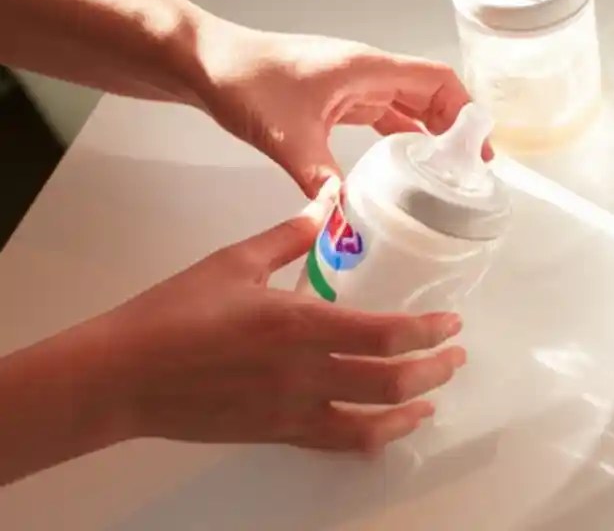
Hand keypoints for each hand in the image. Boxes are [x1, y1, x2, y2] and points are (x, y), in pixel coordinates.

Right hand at [105, 193, 466, 451]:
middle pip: (391, 382)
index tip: (452, 323)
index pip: (386, 333)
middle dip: (435, 371)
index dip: (429, 331)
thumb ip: (289, 236)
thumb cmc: (174, 313)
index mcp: (299, 324)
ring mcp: (292, 409)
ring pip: (371, 422)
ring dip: (412, 410)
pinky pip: (336, 442)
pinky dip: (371, 436)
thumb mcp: (234, 261)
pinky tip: (386, 428)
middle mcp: (305, 372)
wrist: (122, 376)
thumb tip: (326, 205)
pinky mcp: (276, 432)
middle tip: (456, 357)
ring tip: (433, 398)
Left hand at [195, 21, 489, 197]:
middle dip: (455, 128)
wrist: (205, 63)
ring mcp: (352, 84)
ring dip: (430, 132)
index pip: (438, 81)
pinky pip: (383, 114)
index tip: (478, 147)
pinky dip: (400, 135)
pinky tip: (402, 164)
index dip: (465, 111)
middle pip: (430, 93)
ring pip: (408, 103)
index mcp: (368, 69)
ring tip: (445, 170)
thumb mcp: (286, 134)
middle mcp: (367, 72)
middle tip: (468, 169)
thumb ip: (320, 177)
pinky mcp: (336, 97)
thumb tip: (345, 218)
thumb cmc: (244, 80)